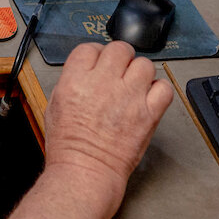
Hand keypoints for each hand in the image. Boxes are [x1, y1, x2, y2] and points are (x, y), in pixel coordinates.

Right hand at [43, 41, 174, 194]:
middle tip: (120, 68)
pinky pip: (163, 88)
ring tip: (135, 84)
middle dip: (120, 57)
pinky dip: (159, 90)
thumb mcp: (55, 104)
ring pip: (144, 64)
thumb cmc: (68, 145)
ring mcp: (128, 97)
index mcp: (76, 80)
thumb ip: (72, 82)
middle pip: (119, 49)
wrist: (86, 169)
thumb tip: (86, 74)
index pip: (90, 48)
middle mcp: (103, 83)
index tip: (100, 61)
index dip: (96, 53)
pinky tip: (149, 96)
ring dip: (140, 72)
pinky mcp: (148, 114)